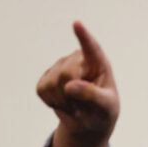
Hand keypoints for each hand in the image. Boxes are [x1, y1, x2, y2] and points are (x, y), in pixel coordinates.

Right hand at [36, 21, 119, 146]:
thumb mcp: (105, 106)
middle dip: (71, 96)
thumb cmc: (103, 110)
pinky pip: (42, 90)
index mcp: (97, 63)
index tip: (77, 24)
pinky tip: (62, 104)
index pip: (91, 48)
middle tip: (82, 108)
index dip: (83, 36)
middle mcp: (77, 60)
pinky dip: (52, 102)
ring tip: (75, 107)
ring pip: (52, 83)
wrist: (89, 122)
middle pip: (66, 74)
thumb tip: (69, 86)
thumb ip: (91, 95)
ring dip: (63, 102)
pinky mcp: (47, 77)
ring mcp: (60, 66)